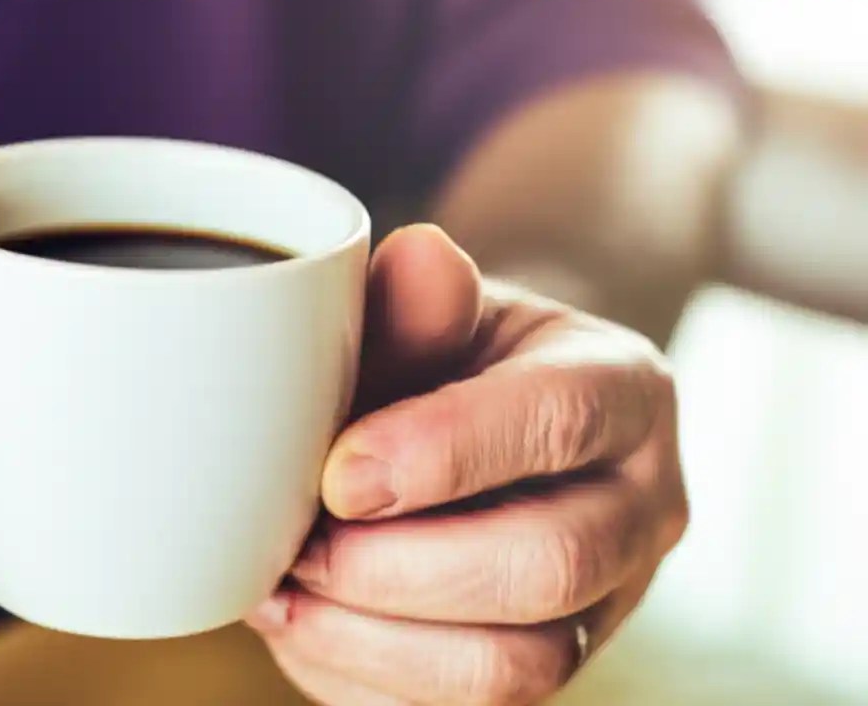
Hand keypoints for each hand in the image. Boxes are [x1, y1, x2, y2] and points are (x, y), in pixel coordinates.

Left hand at [247, 224, 686, 705]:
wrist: (491, 424)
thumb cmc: (452, 357)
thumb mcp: (439, 310)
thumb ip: (419, 297)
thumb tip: (419, 261)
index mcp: (622, 391)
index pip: (557, 420)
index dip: (443, 454)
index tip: (335, 475)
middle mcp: (641, 506)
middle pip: (550, 567)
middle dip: (400, 570)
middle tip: (298, 548)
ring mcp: (607, 603)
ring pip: (517, 668)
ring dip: (376, 643)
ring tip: (283, 598)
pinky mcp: (552, 664)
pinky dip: (366, 681)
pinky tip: (303, 629)